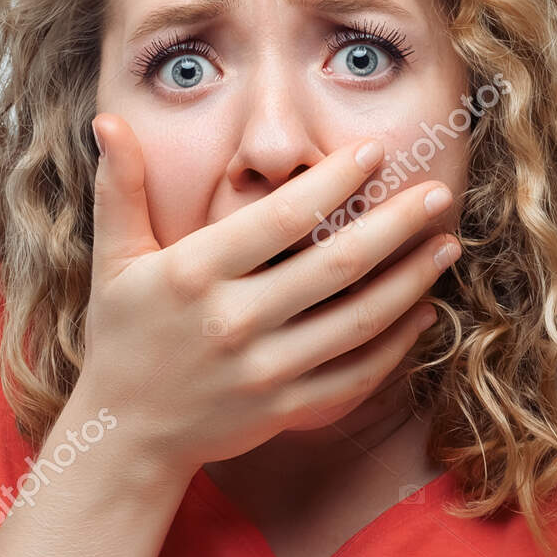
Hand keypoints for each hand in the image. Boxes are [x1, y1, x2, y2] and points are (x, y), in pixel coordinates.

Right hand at [72, 113, 459, 483]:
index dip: (334, 180)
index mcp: (194, 274)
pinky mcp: (285, 409)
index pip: (281, 218)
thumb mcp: (113, 260)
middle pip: (336, 265)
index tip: (374, 151)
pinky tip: (424, 312)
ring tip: (447, 244)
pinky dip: (395, 344)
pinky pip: (355, 374)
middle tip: (438, 192)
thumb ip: (120, 189)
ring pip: (357, 321)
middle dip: (396, 224)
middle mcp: (232, 322)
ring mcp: (263, 371)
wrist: (126, 434)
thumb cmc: (123, 335)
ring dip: (411, 281)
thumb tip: (109, 122)